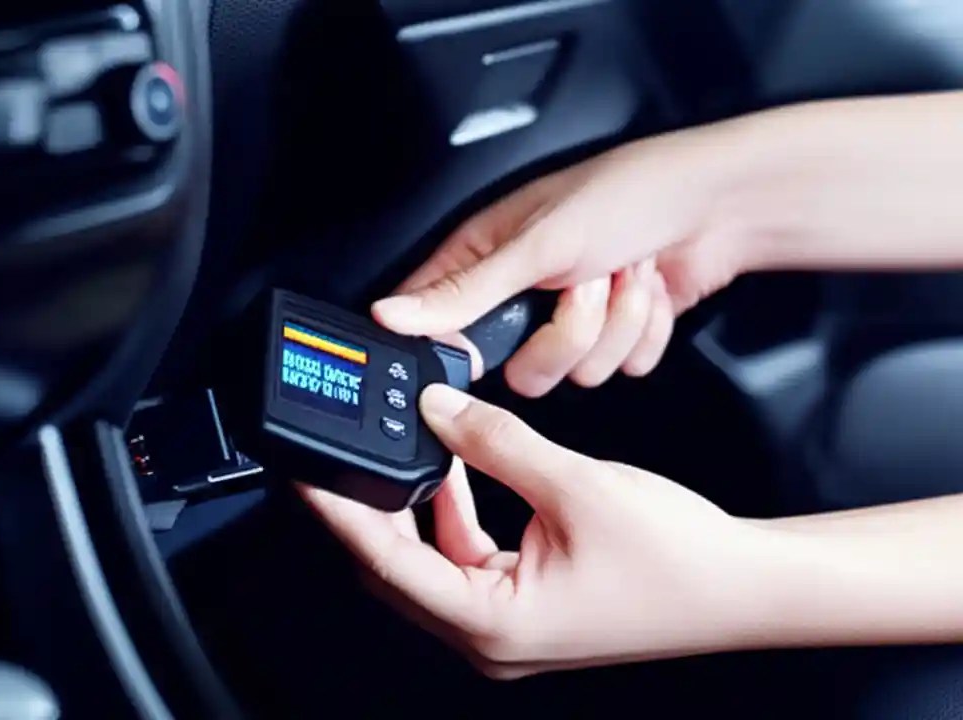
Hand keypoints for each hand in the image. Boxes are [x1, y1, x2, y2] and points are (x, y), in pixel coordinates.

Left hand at [299, 385, 772, 678]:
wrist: (744, 587)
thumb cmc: (678, 558)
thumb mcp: (574, 484)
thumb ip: (495, 442)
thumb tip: (435, 410)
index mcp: (492, 624)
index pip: (384, 562)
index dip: (338, 512)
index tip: (304, 474)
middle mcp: (491, 638)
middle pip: (395, 570)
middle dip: (367, 510)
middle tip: (341, 456)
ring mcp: (508, 630)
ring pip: (429, 566)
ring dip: (413, 511)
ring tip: (407, 452)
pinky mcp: (527, 610)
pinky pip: (466, 563)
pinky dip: (452, 519)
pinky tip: (456, 476)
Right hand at [374, 126, 753, 395]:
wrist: (716, 205)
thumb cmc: (629, 194)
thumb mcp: (536, 245)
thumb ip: (462, 292)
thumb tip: (388, 314)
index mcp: (486, 258)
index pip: (439, 323)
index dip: (460, 343)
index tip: (498, 333)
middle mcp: (523, 294)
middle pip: (518, 369)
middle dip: (567, 332)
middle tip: (583, 281)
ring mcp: (570, 319)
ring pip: (574, 375)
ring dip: (614, 325)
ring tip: (623, 272)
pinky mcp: (615, 337)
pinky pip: (619, 371)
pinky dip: (643, 332)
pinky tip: (647, 289)